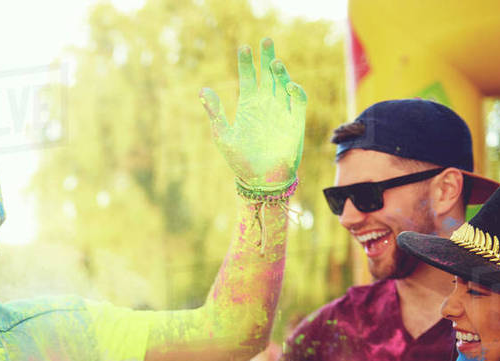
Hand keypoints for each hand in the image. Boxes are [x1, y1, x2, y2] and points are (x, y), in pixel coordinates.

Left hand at [200, 38, 306, 190]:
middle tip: (265, 40)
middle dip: (267, 57)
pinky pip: (297, 101)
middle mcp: (265, 104)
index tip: (244, 48)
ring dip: (280, 72)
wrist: (260, 180)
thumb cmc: (239, 160)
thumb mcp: (223, 135)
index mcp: (248, 106)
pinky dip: (295, 91)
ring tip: (273, 62)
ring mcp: (280, 111)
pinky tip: (287, 85)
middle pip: (267, 75)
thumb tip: (202, 90)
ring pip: (283, 83)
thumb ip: (215, 112)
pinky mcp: (295, 121)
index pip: (248, 77)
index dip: (247, 63)